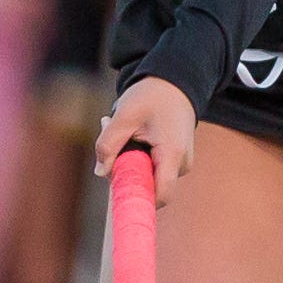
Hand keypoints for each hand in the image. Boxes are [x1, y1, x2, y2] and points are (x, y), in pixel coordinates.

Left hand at [94, 77, 197, 202]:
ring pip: (146, 175)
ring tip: (119, 126)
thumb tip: (100, 173)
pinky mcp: (174, 160)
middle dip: (123, 169)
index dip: (138, 201)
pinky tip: (130, 131)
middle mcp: (181, 164)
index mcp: (172, 154)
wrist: (175, 81)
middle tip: (108, 132)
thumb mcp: (124, 115)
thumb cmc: (152, 96)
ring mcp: (179, 164)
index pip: (160, 195)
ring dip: (127, 158)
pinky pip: (150, 167)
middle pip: (146, 185)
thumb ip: (108, 144)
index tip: (116, 194)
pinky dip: (135, 154)